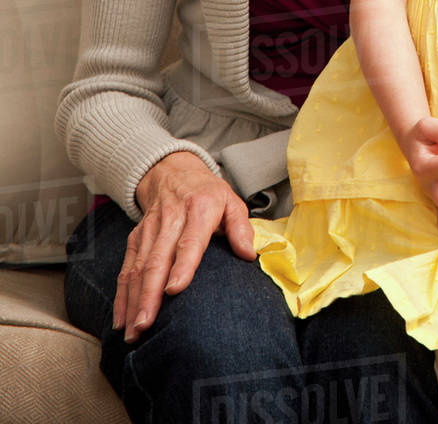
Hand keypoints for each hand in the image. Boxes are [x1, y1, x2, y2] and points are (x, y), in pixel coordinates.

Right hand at [115, 151, 254, 342]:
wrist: (174, 172)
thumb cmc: (208, 193)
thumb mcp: (232, 201)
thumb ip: (241, 228)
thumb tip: (249, 254)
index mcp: (199, 209)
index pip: (189, 241)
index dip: (182, 266)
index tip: (174, 290)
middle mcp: (171, 220)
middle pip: (157, 260)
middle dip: (149, 295)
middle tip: (145, 325)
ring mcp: (150, 230)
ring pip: (138, 268)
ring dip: (133, 301)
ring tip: (132, 332)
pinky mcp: (135, 238)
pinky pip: (126, 268)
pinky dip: (122, 295)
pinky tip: (120, 320)